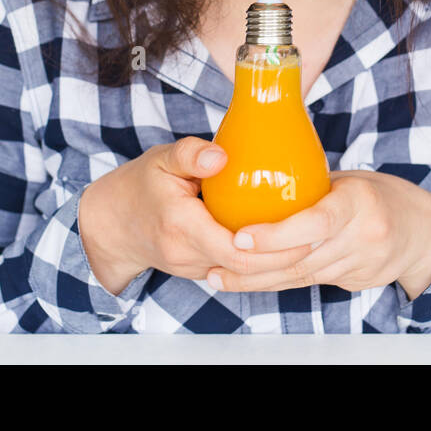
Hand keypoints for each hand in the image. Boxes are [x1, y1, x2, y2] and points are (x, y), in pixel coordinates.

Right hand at [79, 137, 316, 295]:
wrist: (111, 223)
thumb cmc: (140, 185)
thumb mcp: (161, 160)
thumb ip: (190, 155)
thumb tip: (221, 155)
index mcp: (181, 227)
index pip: (235, 251)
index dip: (272, 247)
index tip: (303, 231)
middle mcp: (187, 255)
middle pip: (246, 270)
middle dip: (285, 260)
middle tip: (320, 238)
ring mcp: (192, 268)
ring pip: (242, 276)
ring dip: (275, 264)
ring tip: (312, 242)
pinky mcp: (199, 270)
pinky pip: (233, 271)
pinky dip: (259, 262)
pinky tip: (286, 245)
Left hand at [204, 170, 430, 299]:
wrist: (425, 232)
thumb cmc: (379, 195)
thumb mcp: (350, 181)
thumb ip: (311, 186)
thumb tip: (257, 176)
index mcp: (358, 202)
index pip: (315, 222)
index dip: (276, 234)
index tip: (241, 235)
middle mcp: (362, 236)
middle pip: (301, 258)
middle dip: (253, 266)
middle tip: (217, 266)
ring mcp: (361, 263)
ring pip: (300, 277)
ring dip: (257, 281)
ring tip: (221, 278)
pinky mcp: (357, 281)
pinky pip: (310, 283)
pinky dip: (278, 282)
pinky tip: (250, 281)